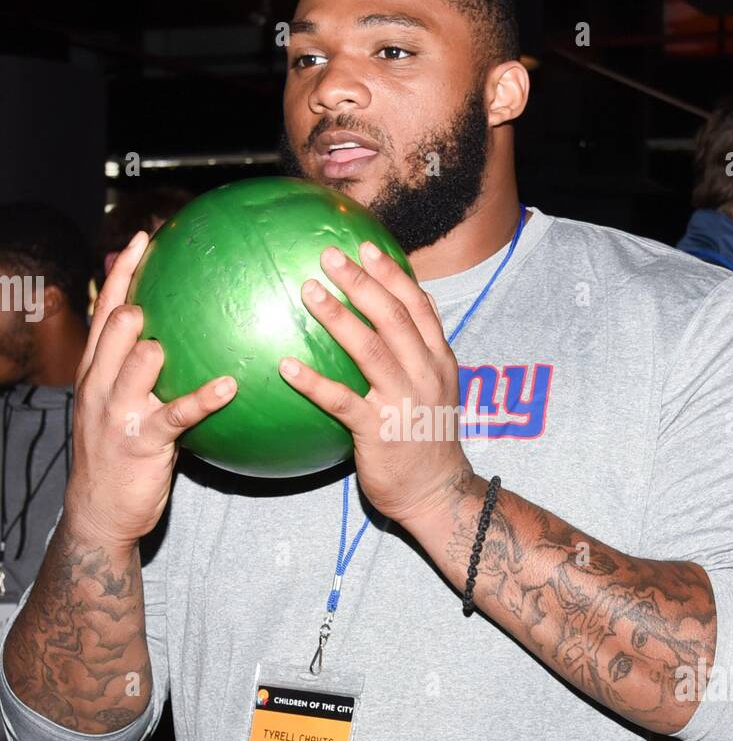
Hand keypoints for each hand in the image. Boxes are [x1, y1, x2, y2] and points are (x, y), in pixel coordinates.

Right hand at [66, 229, 237, 549]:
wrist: (100, 511)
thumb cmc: (120, 455)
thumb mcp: (119, 407)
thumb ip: (139, 372)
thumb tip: (174, 341)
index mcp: (96, 370)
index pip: (106, 309)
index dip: (123, 271)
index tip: (144, 238)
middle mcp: (102, 383)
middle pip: (119, 324)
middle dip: (141, 300)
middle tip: (174, 287)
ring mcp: (119, 411)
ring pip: (142, 358)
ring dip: (166, 345)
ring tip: (199, 336)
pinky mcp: (143, 440)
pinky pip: (179, 411)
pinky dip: (206, 396)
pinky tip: (232, 385)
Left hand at [278, 242, 472, 525]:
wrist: (437, 493)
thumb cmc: (426, 440)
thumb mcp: (434, 390)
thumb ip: (416, 353)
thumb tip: (396, 314)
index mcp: (438, 360)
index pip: (418, 306)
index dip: (392, 274)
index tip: (366, 247)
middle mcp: (424, 374)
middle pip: (393, 317)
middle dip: (361, 282)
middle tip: (328, 256)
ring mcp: (403, 402)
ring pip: (370, 349)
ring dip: (337, 317)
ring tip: (307, 291)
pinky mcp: (379, 432)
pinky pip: (341, 401)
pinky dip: (313, 382)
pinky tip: (285, 365)